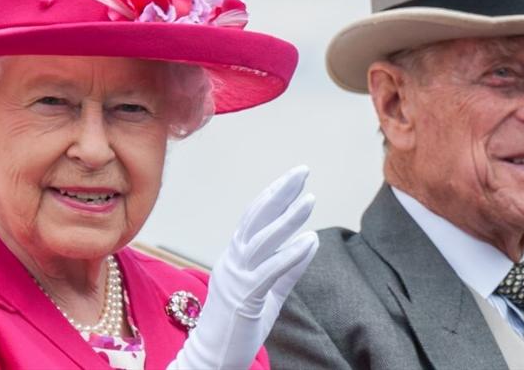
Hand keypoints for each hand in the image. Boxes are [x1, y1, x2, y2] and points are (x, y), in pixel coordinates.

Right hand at [168, 165, 318, 369]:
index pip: (256, 217)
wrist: (213, 358)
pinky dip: (290, 254)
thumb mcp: (269, 292)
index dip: (276, 195)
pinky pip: (269, 271)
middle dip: (280, 193)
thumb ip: (289, 267)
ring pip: (262, 240)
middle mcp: (232, 261)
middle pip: (256, 218)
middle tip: (302, 171)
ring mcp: (236, 278)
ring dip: (287, 218)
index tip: (295, 178)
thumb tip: (310, 240)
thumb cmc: (238, 326)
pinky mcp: (244, 298)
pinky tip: (309, 240)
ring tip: (311, 199)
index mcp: (235, 257)